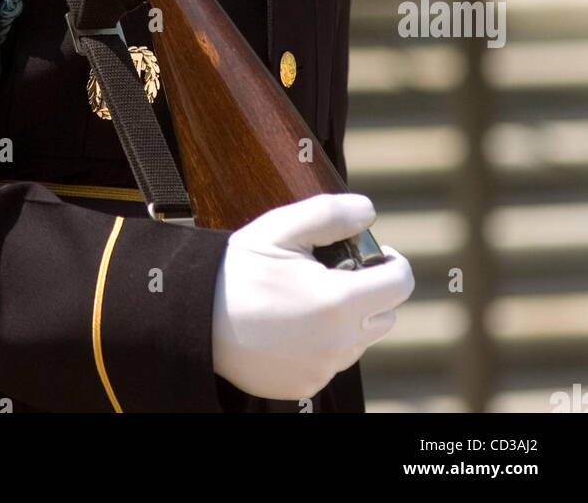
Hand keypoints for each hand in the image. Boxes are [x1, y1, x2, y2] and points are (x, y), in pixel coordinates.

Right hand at [211, 193, 413, 400]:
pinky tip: (292, 325)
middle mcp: (338, 343)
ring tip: (306, 298)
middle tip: (333, 272)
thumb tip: (369, 213)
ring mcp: (323, 369)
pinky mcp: (306, 386)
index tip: (374, 254)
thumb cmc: (239, 269)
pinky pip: (333, 362)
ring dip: (348, 318)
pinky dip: (324, 343)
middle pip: (385, 314)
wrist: (197, 318)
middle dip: (370, 290)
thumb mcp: (281, 227)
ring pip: (361, 340)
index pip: (401, 284)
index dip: (393, 263)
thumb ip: (331, 213)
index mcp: (339, 301)